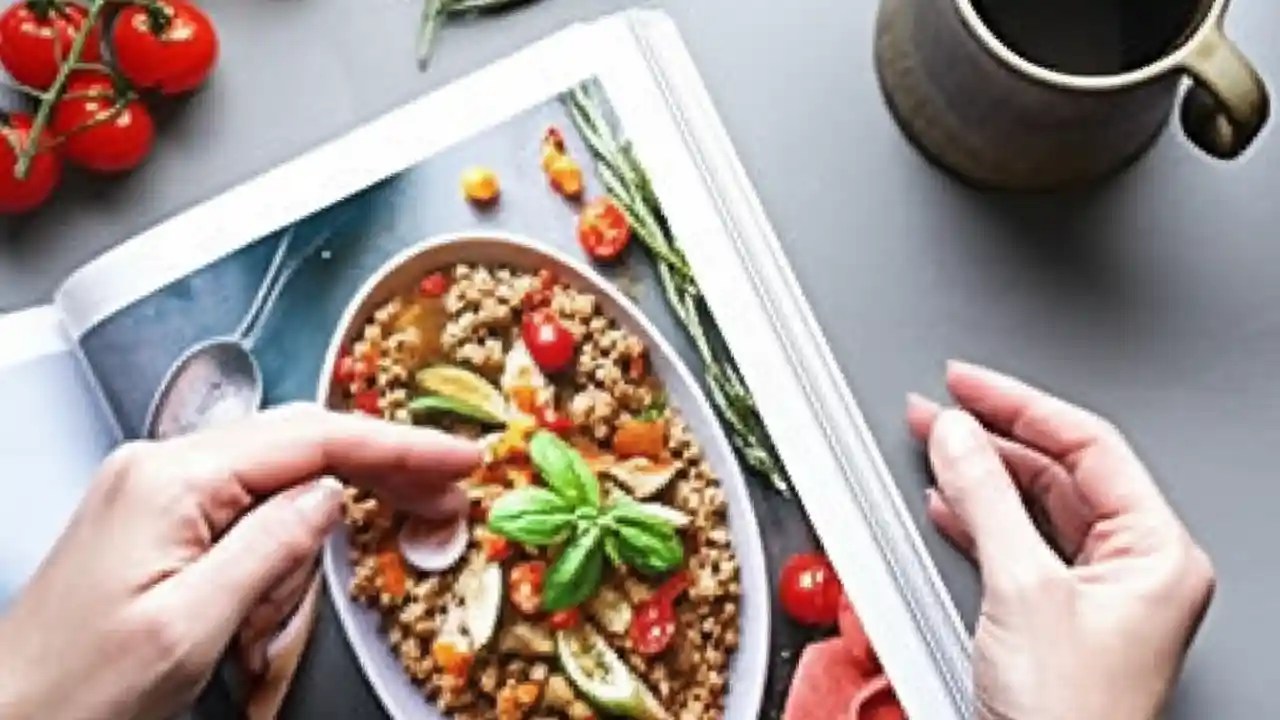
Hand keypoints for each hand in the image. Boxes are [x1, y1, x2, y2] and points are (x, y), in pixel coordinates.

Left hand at [0, 404, 479, 719]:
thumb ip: (271, 547)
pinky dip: (287, 544)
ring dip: (319, 533)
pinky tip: (288, 589)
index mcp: (169, 479)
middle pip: (301, 445)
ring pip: (279, 481)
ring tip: (297, 610)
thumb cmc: (74, 689)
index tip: (458, 459)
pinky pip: (248, 511)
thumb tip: (332, 496)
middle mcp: (162, 468)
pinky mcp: (161, 521)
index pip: (311, 439)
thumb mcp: (190, 627)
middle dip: (378, 474)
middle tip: (445, 502)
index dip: (397, 446)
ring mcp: (159, 490)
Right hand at [907, 362, 1213, 719]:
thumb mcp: (1021, 588)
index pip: (1090, 447)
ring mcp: (1095, 595)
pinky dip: (975, 522)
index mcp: (1157, 553)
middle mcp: (1134, 569)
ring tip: (930, 447)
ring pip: (1032, 510)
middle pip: (1058, 475)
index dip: (1022, 405)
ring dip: (977, 479)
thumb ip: (985, 497)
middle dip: (991, 441)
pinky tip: (944, 504)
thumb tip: (956, 434)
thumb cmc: (1069, 717)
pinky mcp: (1056, 618)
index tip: (968, 383)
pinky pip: (1015, 547)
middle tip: (937, 412)